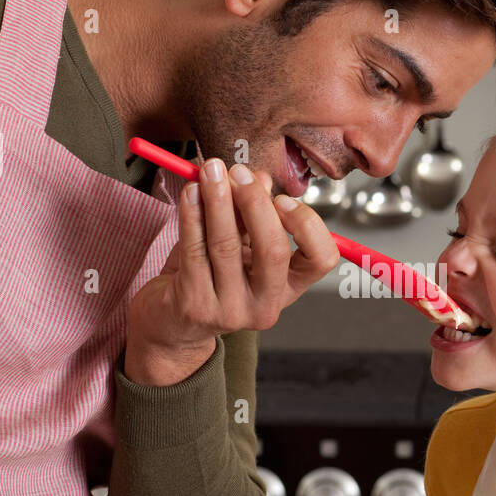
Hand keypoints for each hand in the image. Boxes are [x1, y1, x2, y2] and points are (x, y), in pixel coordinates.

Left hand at [125, 158, 339, 384]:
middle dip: (256, 204)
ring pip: (227, 246)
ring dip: (218, 200)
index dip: (307, 225)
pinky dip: (191, 215)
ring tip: (210, 171)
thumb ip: (252, 215)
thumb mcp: (241, 247)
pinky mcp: (195, 304)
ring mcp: (230, 309)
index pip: (321, 259)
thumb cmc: (212, 278)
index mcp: (288, 288)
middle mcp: (265, 304)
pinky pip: (194, 250)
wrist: (173, 325)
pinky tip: (190, 192)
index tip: (282, 200)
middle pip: (273, 251)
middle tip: (239, 173)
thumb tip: (257, 178)